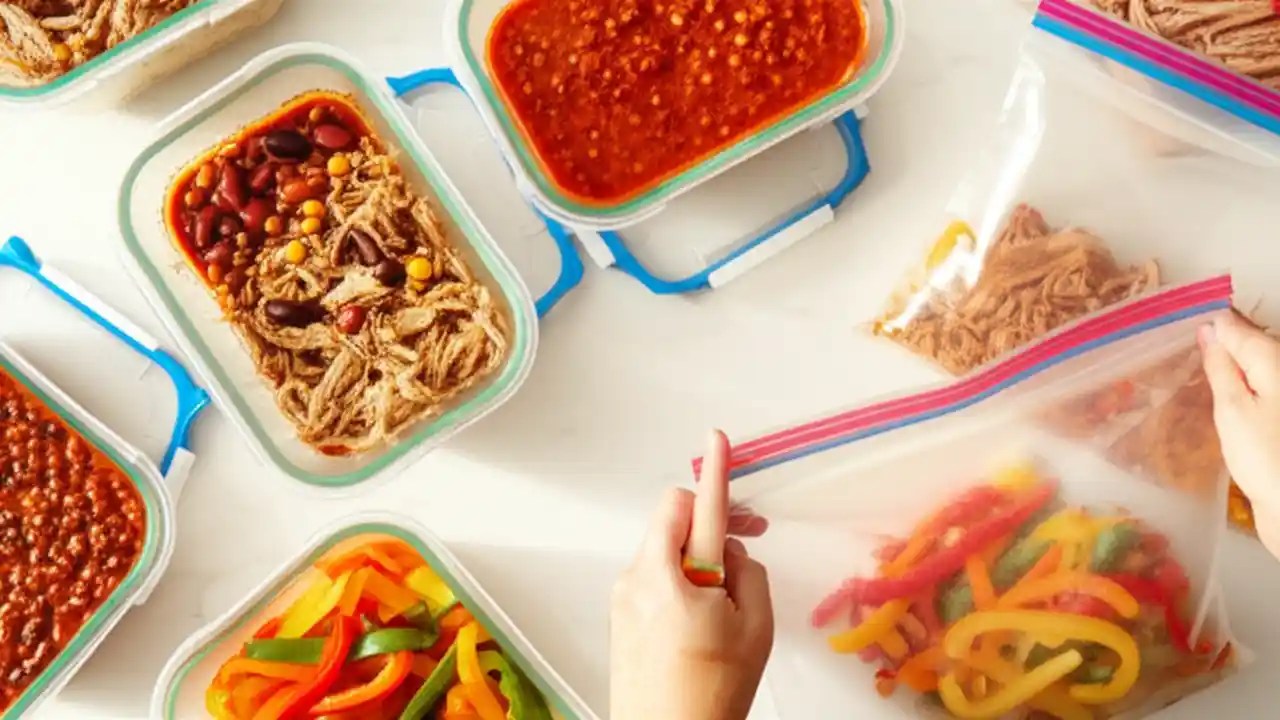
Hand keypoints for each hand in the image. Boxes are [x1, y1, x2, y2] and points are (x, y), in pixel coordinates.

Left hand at [611, 433, 773, 719]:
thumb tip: (730, 553)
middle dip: (710, 523)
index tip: (716, 438)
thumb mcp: (756, 629)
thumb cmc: (709, 694)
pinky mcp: (620, 615)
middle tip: (744, 543)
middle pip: (676, 521)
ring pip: (666, 550)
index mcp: (671, 576)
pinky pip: (654, 576)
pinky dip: (680, 581)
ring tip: (723, 610)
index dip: (715, 469)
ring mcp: (624, 596)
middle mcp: (638, 577)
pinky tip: (701, 622)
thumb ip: (748, 573)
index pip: (698, 506)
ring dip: (697, 559)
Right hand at [1200, 311, 1279, 557]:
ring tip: (1207, 373)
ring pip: (1262, 367)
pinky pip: (1268, 389)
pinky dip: (1247, 388)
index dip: (1213, 322)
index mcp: (1276, 361)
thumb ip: (1222, 366)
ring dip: (1236, 367)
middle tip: (1190, 348)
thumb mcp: (1233, 410)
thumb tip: (1210, 330)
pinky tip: (1231, 401)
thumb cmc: (1266, 459)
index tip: (1184, 322)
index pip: (1240, 327)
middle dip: (1227, 343)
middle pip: (1257, 344)